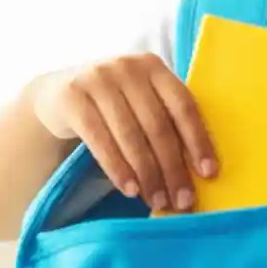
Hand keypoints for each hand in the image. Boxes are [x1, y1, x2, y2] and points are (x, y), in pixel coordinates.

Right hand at [32, 54, 216, 211]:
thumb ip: (166, 122)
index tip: (209, 174)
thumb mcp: (142, 101)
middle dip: (172, 168)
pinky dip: (117, 168)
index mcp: (154, 66)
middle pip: (157, 125)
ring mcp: (98, 79)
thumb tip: (197, 173)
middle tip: (183, 201)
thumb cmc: (114, 104)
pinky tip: (129, 189)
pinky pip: (100, 139)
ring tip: (157, 201)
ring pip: (130, 135)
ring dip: (147, 173)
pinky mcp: (73, 96)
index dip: (198, 140)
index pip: (183, 105)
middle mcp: (127, 67)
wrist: (58, 93)